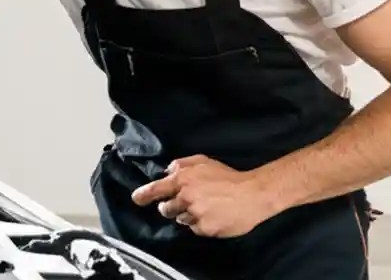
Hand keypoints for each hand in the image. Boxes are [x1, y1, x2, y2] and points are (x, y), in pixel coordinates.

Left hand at [130, 155, 279, 237]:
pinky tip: (213, 216)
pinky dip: (201, 224)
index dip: (144, 195)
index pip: (156, 189)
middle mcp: (185, 197)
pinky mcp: (205, 228)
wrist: (253, 193)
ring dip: (188, 215)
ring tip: (206, 207)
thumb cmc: (229, 176)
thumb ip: (182, 164)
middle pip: (166, 209)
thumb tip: (167, 170)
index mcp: (182, 179)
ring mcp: (195, 214)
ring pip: (181, 220)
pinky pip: (195, 229)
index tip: (137, 199)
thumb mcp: (204, 161)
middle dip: (171, 207)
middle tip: (186, 203)